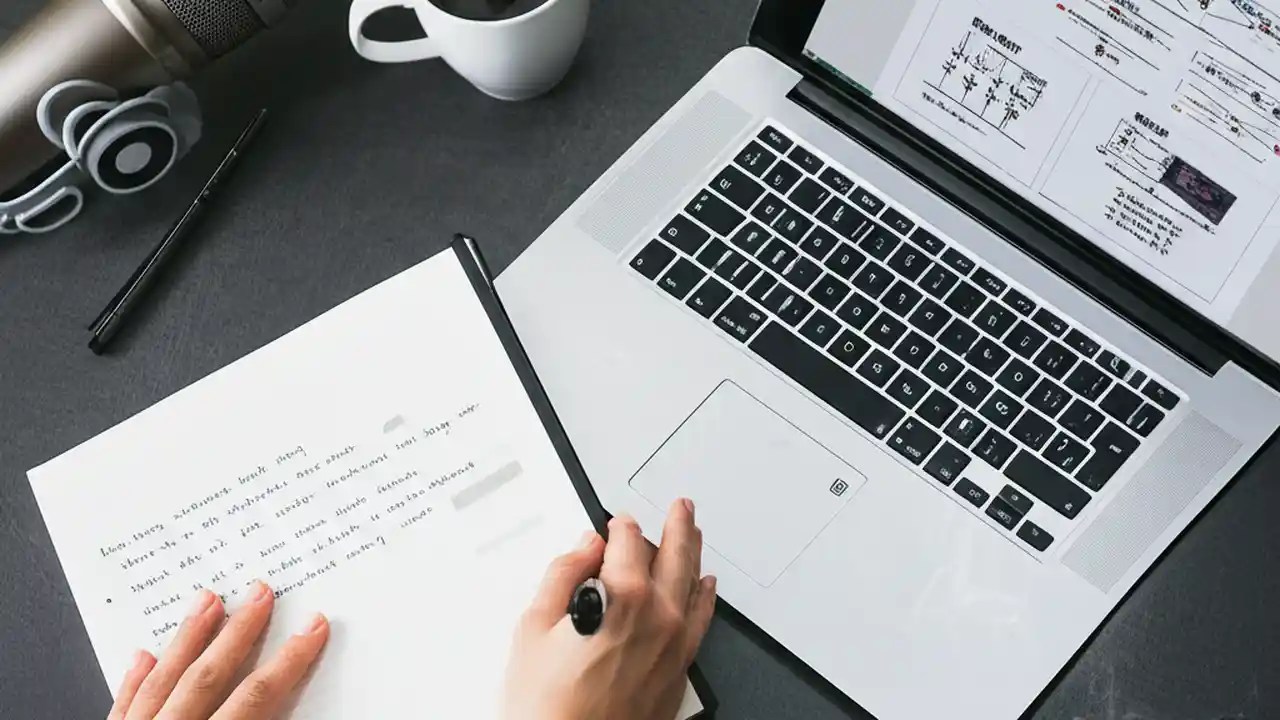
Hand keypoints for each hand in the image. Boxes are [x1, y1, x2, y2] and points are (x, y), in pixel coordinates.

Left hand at [107, 582, 328, 719]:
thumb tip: (297, 706)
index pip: (256, 696)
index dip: (289, 661)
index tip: (312, 629)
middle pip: (209, 676)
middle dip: (239, 631)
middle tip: (260, 593)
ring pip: (164, 680)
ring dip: (188, 638)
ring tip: (207, 600)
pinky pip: (123, 707)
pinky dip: (134, 681)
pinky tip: (143, 655)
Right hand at [502, 500, 716, 719]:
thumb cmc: (547, 707)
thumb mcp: (532, 629)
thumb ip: (561, 576)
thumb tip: (583, 548)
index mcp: (622, 595)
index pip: (626, 541)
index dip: (617, 526)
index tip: (612, 523)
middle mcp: (657, 615)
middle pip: (674, 554)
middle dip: (676, 525)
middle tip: (680, 507)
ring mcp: (674, 643)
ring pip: (693, 582)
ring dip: (694, 552)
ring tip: (695, 531)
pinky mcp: (680, 669)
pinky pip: (701, 619)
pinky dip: (705, 596)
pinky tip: (706, 586)